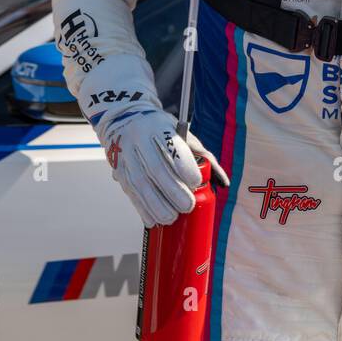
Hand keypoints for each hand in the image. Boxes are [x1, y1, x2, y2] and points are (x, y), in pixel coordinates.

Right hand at [96, 107, 228, 227]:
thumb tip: (222, 182)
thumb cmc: (161, 130)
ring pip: (140, 183)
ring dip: (156, 204)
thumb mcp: (183, 134)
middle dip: (173, 191)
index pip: (171, 147)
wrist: (125, 121)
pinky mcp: (119, 170)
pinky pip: (130, 191)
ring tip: (172, 218)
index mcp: (158, 127)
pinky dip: (142, 208)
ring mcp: (125, 155)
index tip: (196, 182)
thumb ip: (203, 155)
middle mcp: (139, 140)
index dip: (184, 167)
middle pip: (155, 169)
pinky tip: (153, 220)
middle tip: (188, 206)